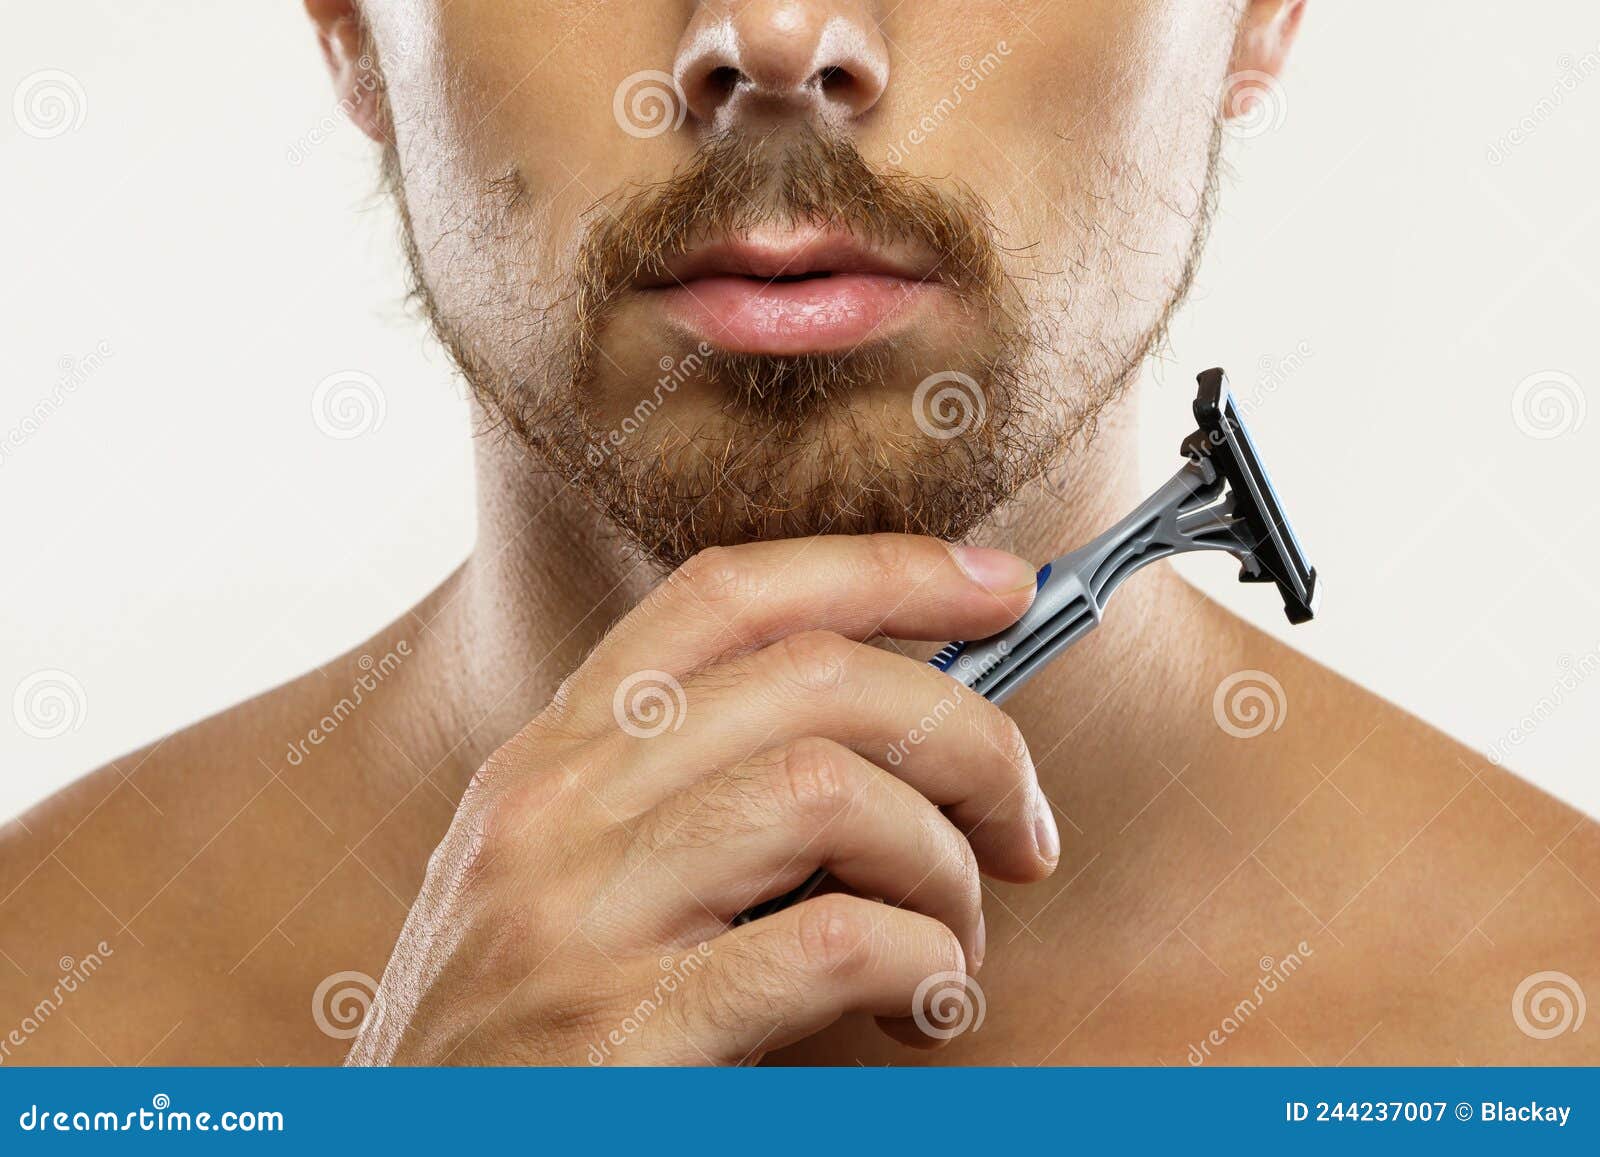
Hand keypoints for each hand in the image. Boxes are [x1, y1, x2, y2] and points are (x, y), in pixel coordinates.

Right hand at [346, 534, 1059, 1064]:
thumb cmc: (518, 1043)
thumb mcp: (572, 882)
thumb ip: (692, 799)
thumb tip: (895, 747)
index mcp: (550, 757)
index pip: (726, 596)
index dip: (882, 568)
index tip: (998, 584)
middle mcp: (552, 807)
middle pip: (812, 676)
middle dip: (966, 734)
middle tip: (1020, 827)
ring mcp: (573, 915)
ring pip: (828, 788)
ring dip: (942, 864)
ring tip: (954, 941)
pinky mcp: (615, 1034)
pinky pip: (833, 943)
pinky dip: (924, 965)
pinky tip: (922, 1005)